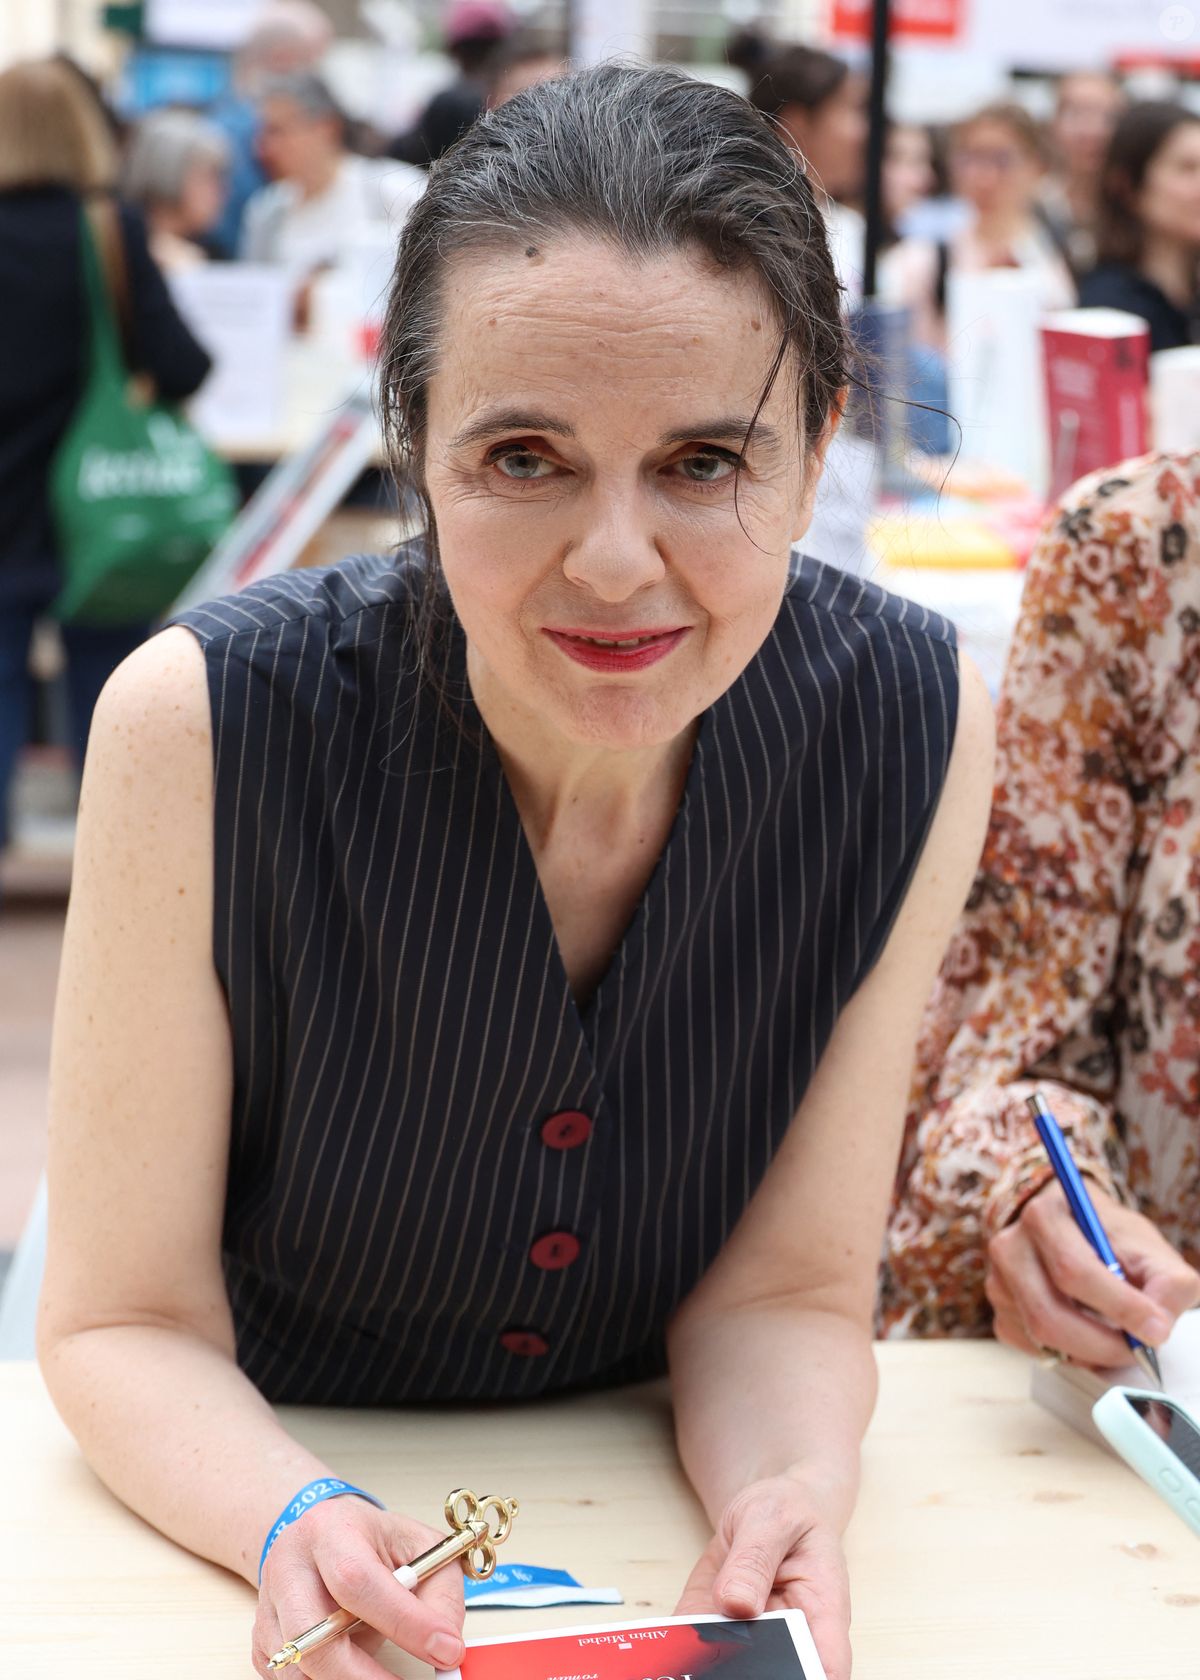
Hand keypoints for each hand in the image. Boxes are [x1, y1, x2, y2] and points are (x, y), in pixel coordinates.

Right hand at [253, 1498, 464, 1677]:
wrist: (323, 1536)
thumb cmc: (372, 1542)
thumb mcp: (418, 1546)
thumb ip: (439, 1593)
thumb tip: (447, 1647)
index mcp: (329, 1529)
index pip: (357, 1580)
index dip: (403, 1622)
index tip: (445, 1650)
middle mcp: (288, 1565)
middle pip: (313, 1636)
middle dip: (365, 1676)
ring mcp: (268, 1606)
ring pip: (298, 1668)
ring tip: (382, 1674)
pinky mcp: (260, 1642)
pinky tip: (353, 1671)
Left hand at [674, 1477, 850, 1679]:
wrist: (764, 1510)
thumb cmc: (785, 1511)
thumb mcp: (772, 1520)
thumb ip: (755, 1560)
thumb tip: (735, 1604)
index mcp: (822, 1609)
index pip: (827, 1666)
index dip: (810, 1679)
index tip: (774, 1672)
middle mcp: (790, 1633)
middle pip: (777, 1671)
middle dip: (749, 1670)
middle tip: (719, 1649)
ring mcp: (753, 1634)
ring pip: (733, 1666)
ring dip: (709, 1660)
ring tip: (689, 1649)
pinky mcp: (716, 1625)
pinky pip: (697, 1643)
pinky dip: (681, 1644)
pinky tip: (668, 1638)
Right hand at [986, 1181, 1199, 1367]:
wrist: (1072, 1229)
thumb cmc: (1108, 1235)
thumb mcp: (1146, 1243)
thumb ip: (1166, 1280)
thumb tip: (1158, 1325)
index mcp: (1044, 1215)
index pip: (1073, 1269)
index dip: (1118, 1306)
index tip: (1156, 1329)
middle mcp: (1009, 1246)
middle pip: (1049, 1313)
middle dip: (1104, 1344)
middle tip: (1141, 1350)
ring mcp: (998, 1281)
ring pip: (1042, 1337)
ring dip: (1090, 1352)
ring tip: (1119, 1341)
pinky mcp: (1000, 1313)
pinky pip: (1035, 1350)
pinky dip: (1071, 1354)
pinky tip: (1090, 1336)